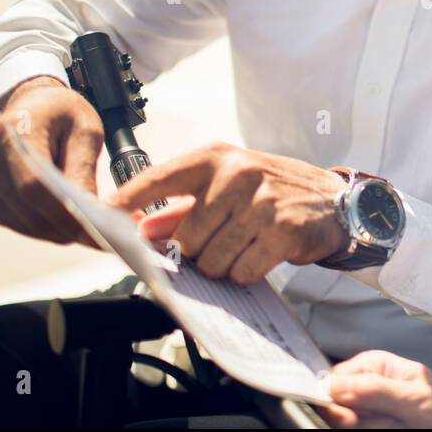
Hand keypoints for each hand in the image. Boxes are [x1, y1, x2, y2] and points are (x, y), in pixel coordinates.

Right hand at [0, 76, 103, 246]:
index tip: (95, 232)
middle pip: (28, 209)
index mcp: (15, 131)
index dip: (64, 214)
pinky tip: (66, 221)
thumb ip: (83, 169)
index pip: (35, 186)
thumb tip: (89, 212)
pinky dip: (44, 226)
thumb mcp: (85, 129)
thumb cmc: (62, 113)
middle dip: (67, 228)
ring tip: (89, 228)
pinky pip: (17, 221)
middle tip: (102, 237)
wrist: (31, 104)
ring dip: (57, 231)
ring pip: (23, 222)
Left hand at [107, 142, 346, 283]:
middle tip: (221, 241)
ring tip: (242, 248)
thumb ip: (181, 207)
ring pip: (212, 259)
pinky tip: (260, 255)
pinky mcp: (281, 230)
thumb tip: (142, 228)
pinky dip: (246, 273)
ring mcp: (261, 202)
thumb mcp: (226, 185)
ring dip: (222, 266)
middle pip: (187, 237)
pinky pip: (242, 271)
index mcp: (215, 158)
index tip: (100, 218)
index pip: (158, 179)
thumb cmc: (272, 189)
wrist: (332, 200)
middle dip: (197, 251)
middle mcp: (237, 174)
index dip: (126, 202)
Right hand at [322, 350, 431, 428]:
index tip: (351, 418)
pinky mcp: (375, 424)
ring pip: (351, 426)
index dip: (335, 400)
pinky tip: (398, 430)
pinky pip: (365, 431)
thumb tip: (334, 385)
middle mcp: (365, 385)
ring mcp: (370, 408)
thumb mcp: (413, 397)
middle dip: (362, 419)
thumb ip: (375, 390)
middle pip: (339, 408)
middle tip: (391, 420)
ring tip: (401, 424)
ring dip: (376, 428)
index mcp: (371, 365)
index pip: (333, 380)